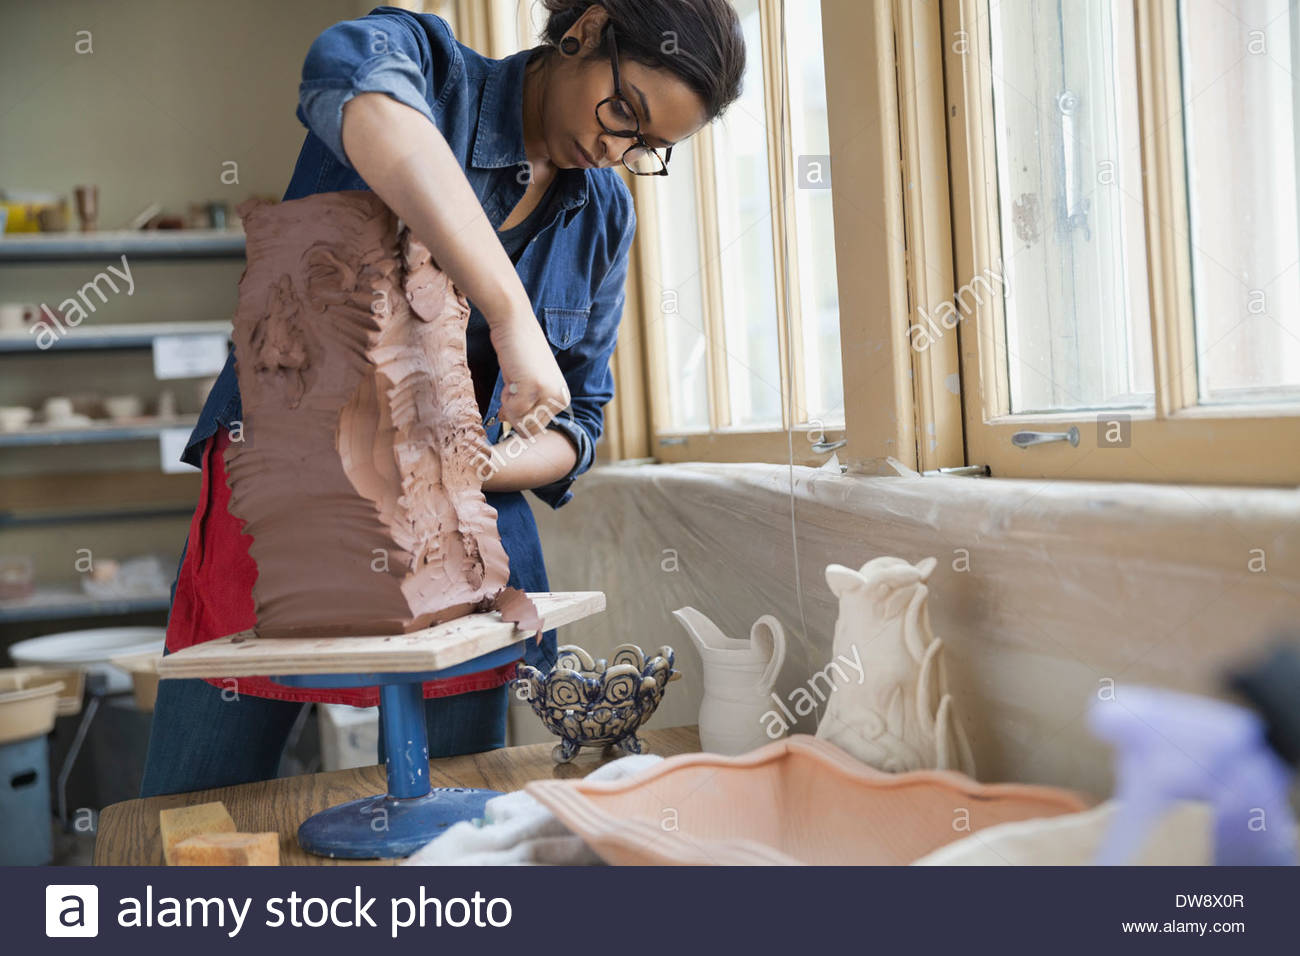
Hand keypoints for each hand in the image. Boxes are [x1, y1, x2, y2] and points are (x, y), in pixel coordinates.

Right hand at [489, 312, 570, 439]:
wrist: (514, 323)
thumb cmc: (519, 352)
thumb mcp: (531, 383)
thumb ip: (531, 407)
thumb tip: (521, 433)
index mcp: (562, 398)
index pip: (538, 427)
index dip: (520, 415)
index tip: (517, 392)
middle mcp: (560, 398)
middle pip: (530, 429)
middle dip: (514, 412)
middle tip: (515, 385)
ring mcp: (548, 393)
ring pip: (520, 422)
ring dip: (509, 405)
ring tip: (515, 379)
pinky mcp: (534, 387)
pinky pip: (512, 411)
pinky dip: (505, 397)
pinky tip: (512, 376)